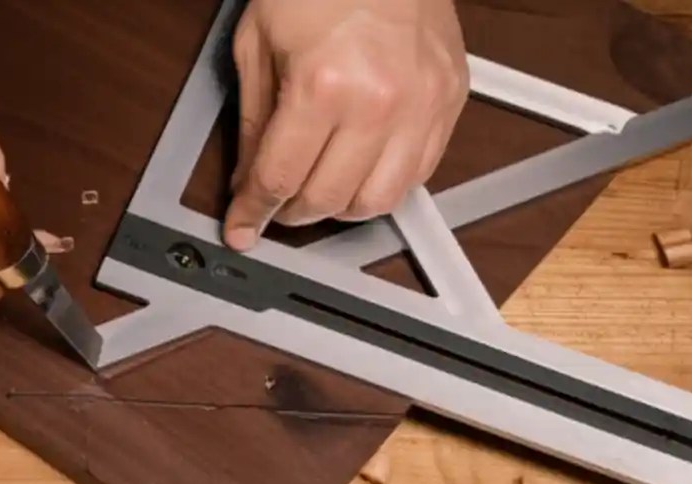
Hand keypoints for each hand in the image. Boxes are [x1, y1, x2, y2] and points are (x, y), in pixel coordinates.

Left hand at [224, 0, 468, 250]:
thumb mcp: (259, 46)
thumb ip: (253, 123)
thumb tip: (248, 179)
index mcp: (323, 86)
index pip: (280, 177)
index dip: (253, 211)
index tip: (242, 228)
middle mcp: (378, 103)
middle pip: (327, 198)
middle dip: (291, 211)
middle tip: (275, 203)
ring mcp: (422, 105)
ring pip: (378, 201)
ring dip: (340, 207)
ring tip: (318, 191)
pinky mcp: (449, 102)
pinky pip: (418, 174)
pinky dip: (384, 185)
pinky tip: (360, 172)